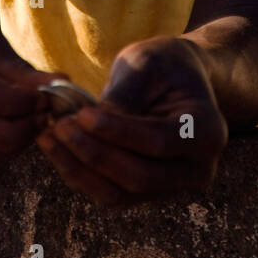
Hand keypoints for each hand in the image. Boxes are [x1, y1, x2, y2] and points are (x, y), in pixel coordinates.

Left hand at [36, 38, 227, 206]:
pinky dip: (80, 175)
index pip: (159, 141)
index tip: (82, 114)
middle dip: (94, 153)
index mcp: (208, 131)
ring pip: (121, 194)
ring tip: (49, 137)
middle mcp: (197, 170)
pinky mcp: (147, 194)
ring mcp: (172, 188)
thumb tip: (91, 123)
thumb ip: (126, 93)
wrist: (177, 79)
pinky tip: (57, 148)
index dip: (118, 131)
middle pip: (140, 176)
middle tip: (59, 125)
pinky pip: (110, 194)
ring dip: (80, 169)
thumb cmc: (164, 64)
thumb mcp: (147, 62)